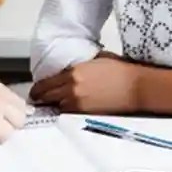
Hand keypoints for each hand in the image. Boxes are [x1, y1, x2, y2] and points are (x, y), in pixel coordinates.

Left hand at [28, 55, 143, 113]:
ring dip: (53, 105)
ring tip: (53, 104)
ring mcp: (78, 103)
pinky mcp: (87, 113)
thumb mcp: (96, 58)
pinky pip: (69, 113)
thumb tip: (69, 67)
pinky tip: (68, 107)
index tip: (35, 89)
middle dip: (40, 98)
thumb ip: (79, 64)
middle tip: (37, 99)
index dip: (37, 88)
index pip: (45, 83)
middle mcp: (72, 89)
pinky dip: (66, 110)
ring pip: (57, 107)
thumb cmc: (120, 70)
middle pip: (46, 97)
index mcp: (73, 73)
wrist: (135, 86)